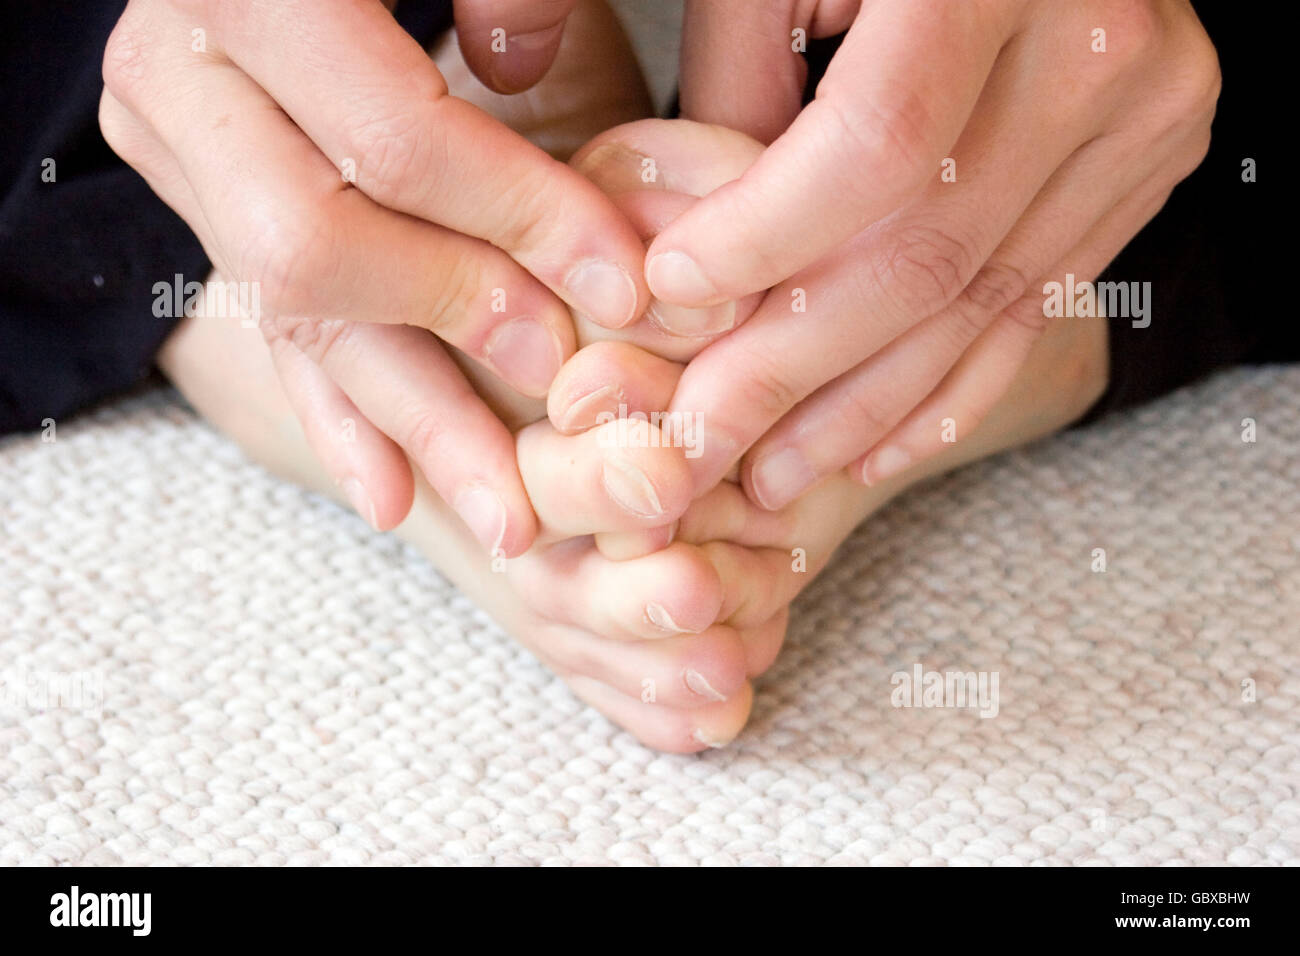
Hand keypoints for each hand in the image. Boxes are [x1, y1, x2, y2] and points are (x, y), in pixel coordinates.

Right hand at [98, 0, 648, 548]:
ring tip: (509, 518)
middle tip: (568, 384)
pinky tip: (392, 494)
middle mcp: (182, 75)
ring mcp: (175, 150)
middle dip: (459, 327)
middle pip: (315, 250)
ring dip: (413, 423)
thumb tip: (521, 75)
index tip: (625, 286)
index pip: (395, 143)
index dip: (520, 221)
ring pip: (296, 314)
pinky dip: (336, 413)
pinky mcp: (197, 202)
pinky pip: (264, 326)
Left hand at [646, 0, 1218, 505]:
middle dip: (794, 368)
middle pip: (927, 251)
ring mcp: (1143, 112)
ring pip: (983, 302)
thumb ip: (738, 91)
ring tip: (771, 470)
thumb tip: (697, 264)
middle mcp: (1097, 46)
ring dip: (864, 410)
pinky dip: (951, 387)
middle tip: (699, 438)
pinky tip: (876, 447)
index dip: (763, 239)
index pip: (874, 147)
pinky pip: (1039, 303)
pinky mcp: (1150, 161)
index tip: (668, 296)